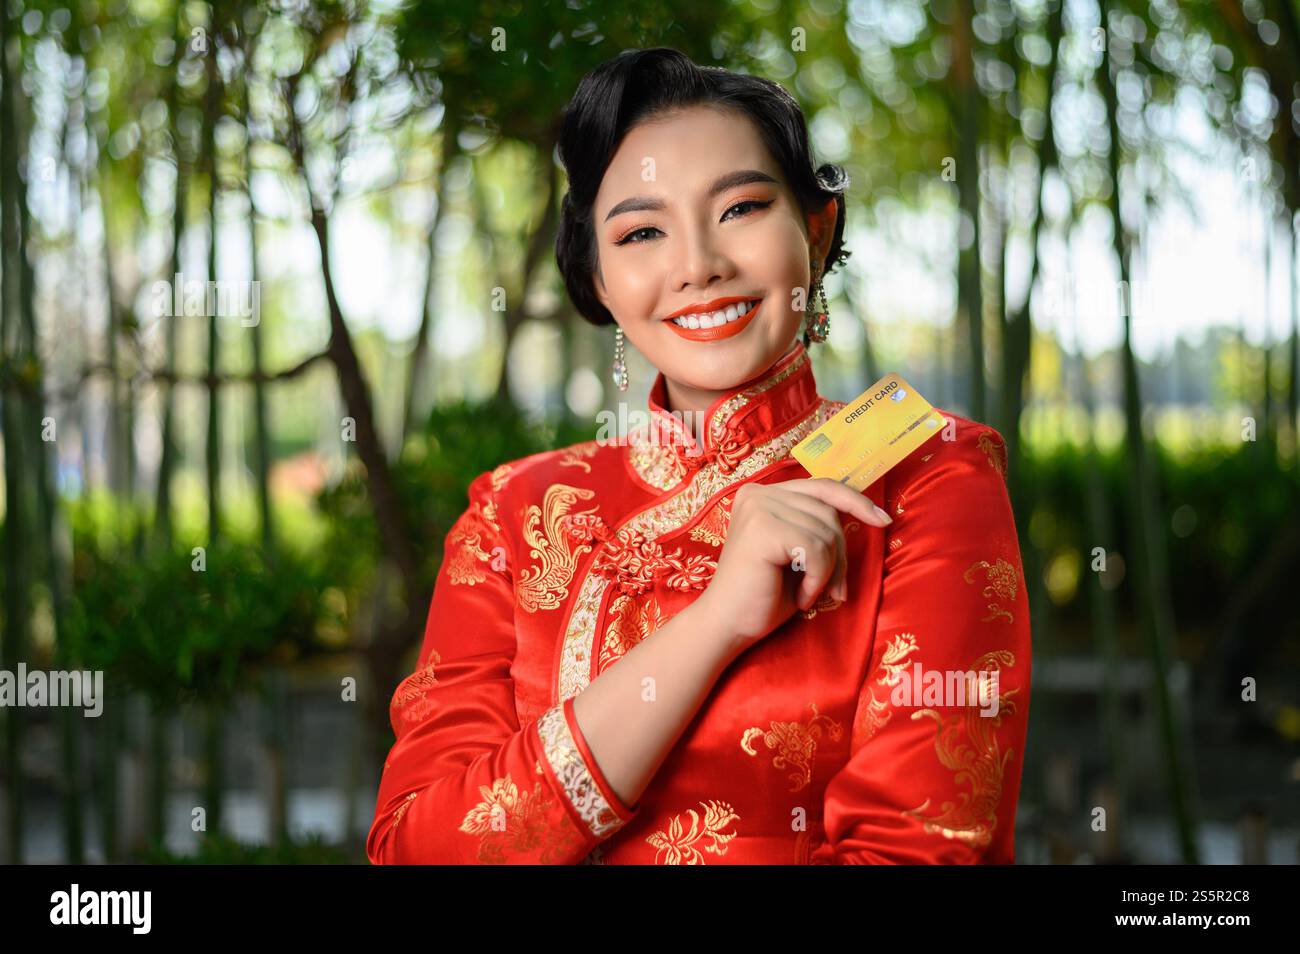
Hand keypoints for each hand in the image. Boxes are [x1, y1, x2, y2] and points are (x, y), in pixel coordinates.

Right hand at [692, 477, 892, 655]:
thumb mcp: (800, 553)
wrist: (729, 627)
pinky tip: (801, 595)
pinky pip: (815, 548)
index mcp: (764, 493)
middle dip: (840, 554)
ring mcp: (758, 507)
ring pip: (826, 531)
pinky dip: (818, 578)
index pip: (823, 487)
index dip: (856, 500)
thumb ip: (820, 528)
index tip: (883, 520)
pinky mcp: (761, 527)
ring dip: (828, 571)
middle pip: (829, 511)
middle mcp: (758, 492)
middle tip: (833, 590)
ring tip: (809, 593)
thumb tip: (872, 513)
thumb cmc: (765, 595)